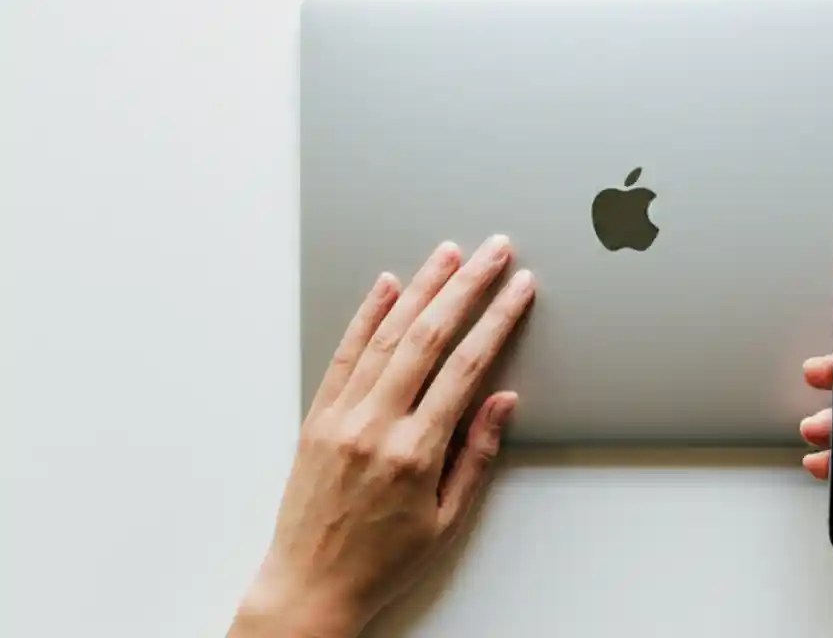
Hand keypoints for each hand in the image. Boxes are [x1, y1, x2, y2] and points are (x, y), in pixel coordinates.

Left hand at [231, 236, 534, 637]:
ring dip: (421, 288)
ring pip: (387, 335)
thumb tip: (502, 400)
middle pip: (429, 336)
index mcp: (415, 452)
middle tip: (493, 251)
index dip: (497, 320)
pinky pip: (344, 354)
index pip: (466, 366)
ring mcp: (341, 416)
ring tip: (448, 254)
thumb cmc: (381, 562)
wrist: (309, 588)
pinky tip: (386, 286)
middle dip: (467, 286)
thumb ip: (476, 454)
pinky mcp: (317, 416)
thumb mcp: (446, 520)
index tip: (518, 288)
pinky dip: (367, 316)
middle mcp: (375, 424)